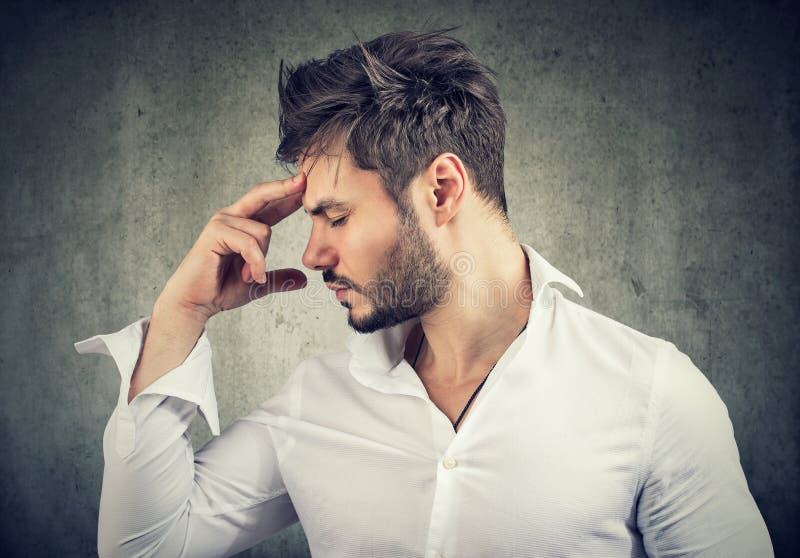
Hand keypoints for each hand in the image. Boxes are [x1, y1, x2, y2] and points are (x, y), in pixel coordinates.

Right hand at [157, 173, 307, 322]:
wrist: (196, 302)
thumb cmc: (221, 290)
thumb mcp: (258, 282)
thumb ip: (279, 278)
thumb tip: (304, 279)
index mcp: (243, 225)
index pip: (269, 205)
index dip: (287, 194)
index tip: (306, 183)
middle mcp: (232, 218)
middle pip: (262, 194)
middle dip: (284, 187)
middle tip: (304, 180)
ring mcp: (222, 222)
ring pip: (263, 231)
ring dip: (261, 260)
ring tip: (249, 276)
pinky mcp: (215, 232)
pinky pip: (250, 244)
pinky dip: (255, 263)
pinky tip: (249, 277)